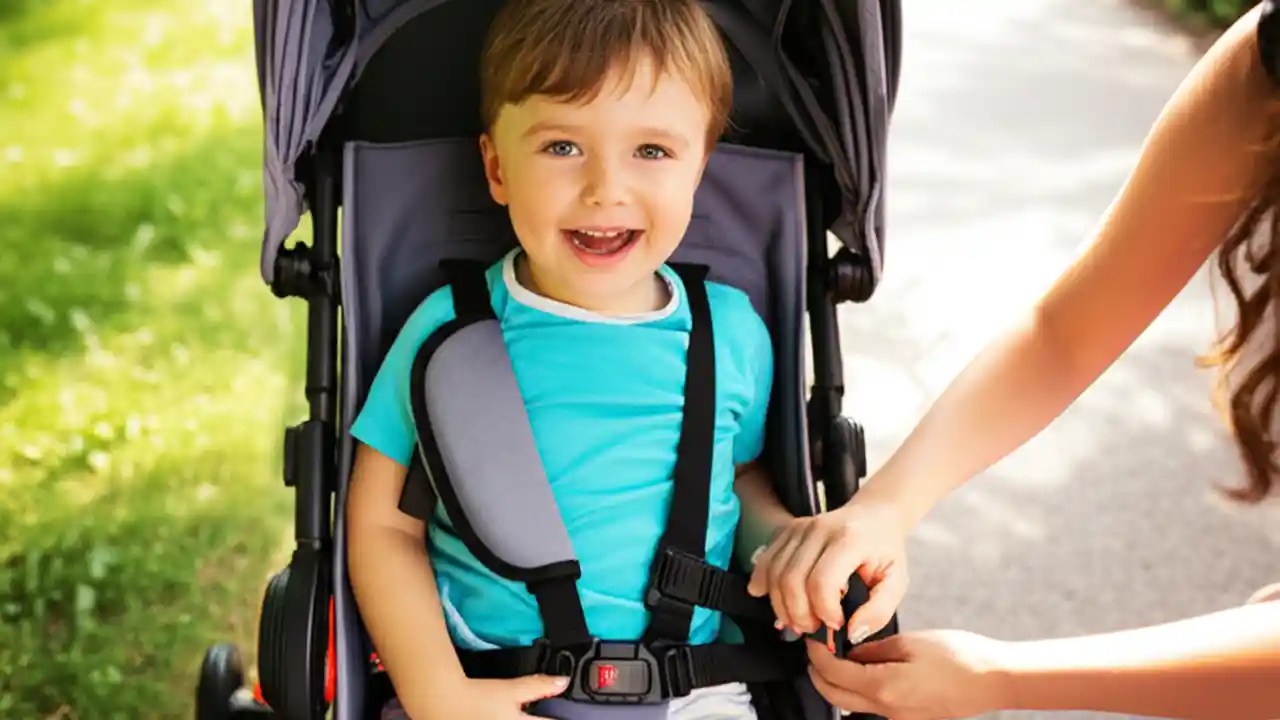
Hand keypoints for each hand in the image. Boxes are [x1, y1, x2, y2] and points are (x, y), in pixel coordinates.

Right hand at [410, 674, 569, 718]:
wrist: (442, 703)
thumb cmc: (478, 697)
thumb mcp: (511, 690)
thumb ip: (539, 686)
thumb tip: (564, 682)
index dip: (564, 718)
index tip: (571, 715)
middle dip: (543, 718)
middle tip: (541, 712)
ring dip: (530, 719)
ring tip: (524, 714)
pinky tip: (510, 716)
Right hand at [746, 497, 907, 641]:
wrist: (874, 517)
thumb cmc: (885, 552)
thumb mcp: (896, 583)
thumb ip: (878, 612)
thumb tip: (852, 633)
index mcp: (850, 540)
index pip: (822, 582)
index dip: (825, 611)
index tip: (837, 624)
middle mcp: (819, 529)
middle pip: (791, 580)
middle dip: (799, 614)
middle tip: (814, 628)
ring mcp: (799, 528)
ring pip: (774, 573)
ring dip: (781, 606)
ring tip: (799, 619)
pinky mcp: (786, 530)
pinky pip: (765, 561)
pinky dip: (764, 585)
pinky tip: (771, 599)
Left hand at [805, 630, 1009, 719]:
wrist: (994, 680)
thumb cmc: (959, 657)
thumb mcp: (910, 642)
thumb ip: (873, 649)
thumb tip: (849, 652)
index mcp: (884, 687)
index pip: (833, 672)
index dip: (818, 653)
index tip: (814, 637)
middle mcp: (887, 710)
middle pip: (835, 694)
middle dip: (818, 672)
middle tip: (817, 648)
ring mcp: (898, 719)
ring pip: (851, 703)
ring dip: (837, 682)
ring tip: (838, 657)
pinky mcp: (909, 719)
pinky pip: (872, 707)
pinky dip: (859, 690)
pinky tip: (864, 671)